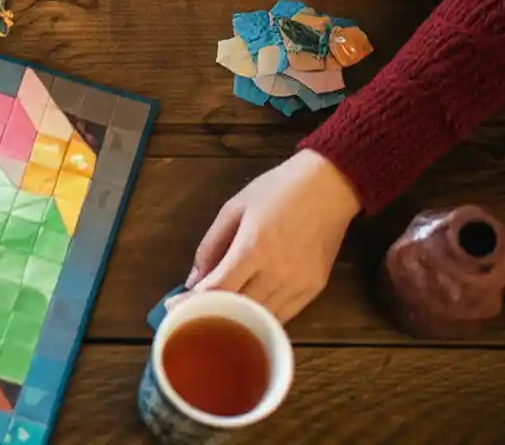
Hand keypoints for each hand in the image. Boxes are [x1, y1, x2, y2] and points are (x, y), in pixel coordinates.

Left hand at [172, 149, 361, 322]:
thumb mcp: (233, 208)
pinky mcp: (315, 289)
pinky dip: (262, 318)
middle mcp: (278, 272)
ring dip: (237, 320)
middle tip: (192, 313)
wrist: (330, 184)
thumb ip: (210, 246)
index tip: (174, 307)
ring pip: (261, 319)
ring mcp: (299, 284)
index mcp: (254, 248)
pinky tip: (248, 312)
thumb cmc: (277, 190)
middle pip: (239, 310)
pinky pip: (284, 316)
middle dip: (211, 314)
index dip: (193, 302)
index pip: (218, 289)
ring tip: (217, 314)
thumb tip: (194, 280)